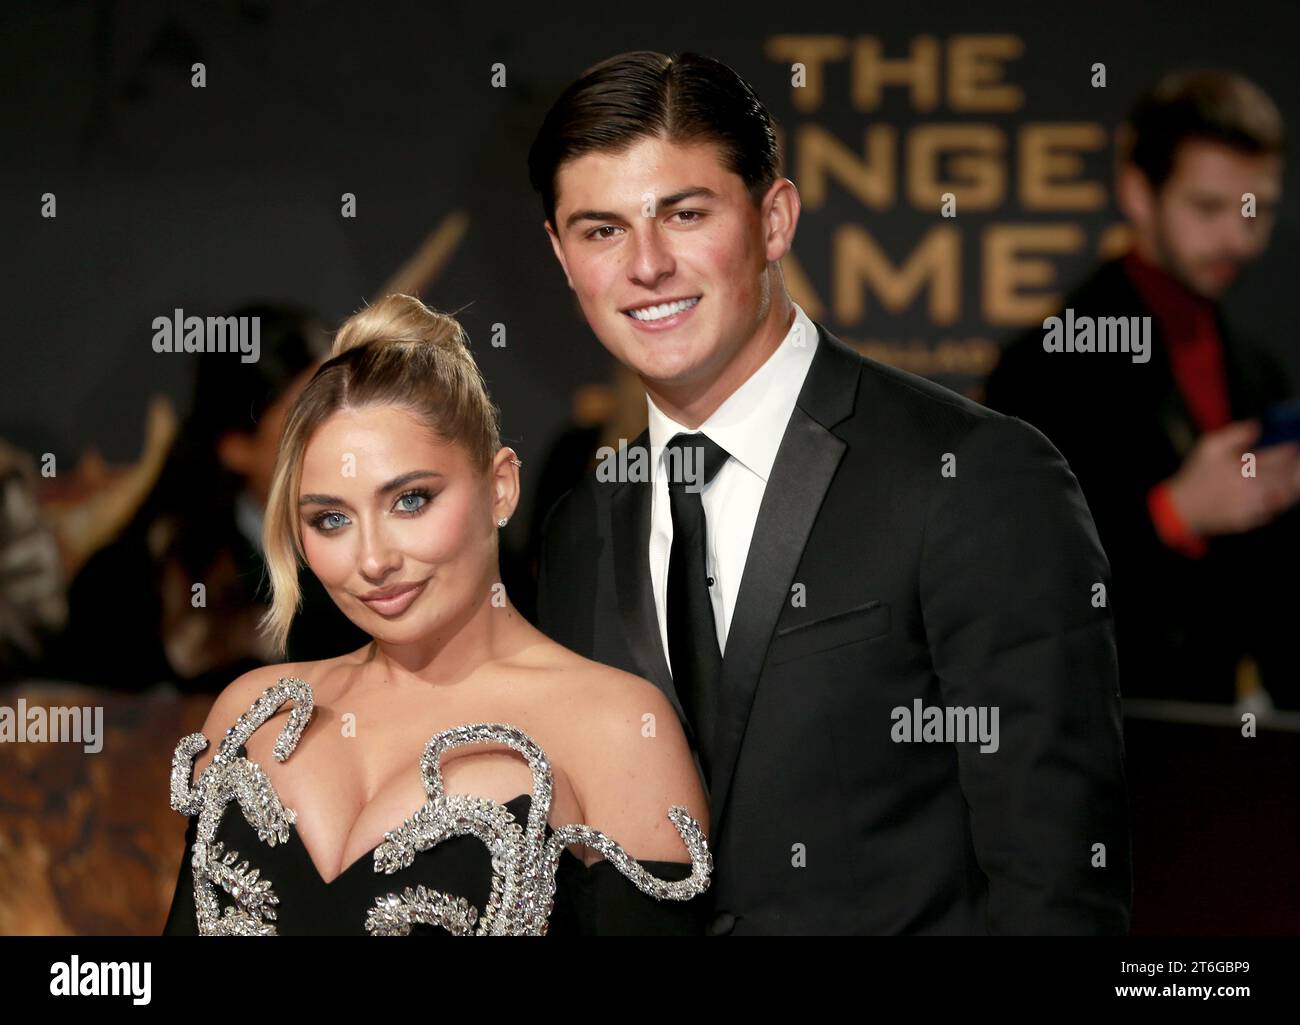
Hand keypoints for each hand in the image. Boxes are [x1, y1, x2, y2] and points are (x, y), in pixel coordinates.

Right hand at [1165, 419, 1299, 535]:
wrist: (1183, 507)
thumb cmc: (1197, 474)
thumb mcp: (1210, 446)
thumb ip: (1236, 432)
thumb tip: (1258, 426)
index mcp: (1245, 467)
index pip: (1282, 456)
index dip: (1292, 449)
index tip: (1294, 445)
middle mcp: (1253, 488)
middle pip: (1289, 475)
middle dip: (1296, 465)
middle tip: (1297, 459)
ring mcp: (1253, 506)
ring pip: (1287, 494)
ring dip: (1294, 482)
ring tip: (1295, 475)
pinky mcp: (1252, 519)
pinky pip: (1275, 509)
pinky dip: (1282, 499)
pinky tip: (1281, 491)